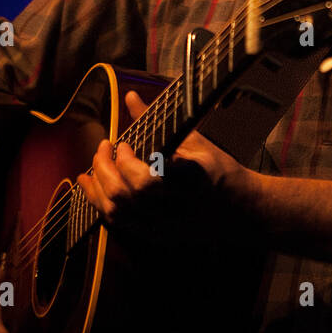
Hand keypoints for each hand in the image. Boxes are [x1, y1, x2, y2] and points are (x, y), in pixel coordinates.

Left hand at [76, 91, 248, 226]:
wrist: (240, 210)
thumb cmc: (219, 170)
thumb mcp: (194, 140)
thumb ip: (157, 121)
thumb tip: (130, 97)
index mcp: (187, 181)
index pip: (146, 178)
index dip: (126, 161)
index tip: (122, 141)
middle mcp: (173, 208)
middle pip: (125, 196)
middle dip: (104, 169)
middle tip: (103, 147)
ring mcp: (163, 226)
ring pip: (118, 213)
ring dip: (97, 188)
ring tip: (91, 168)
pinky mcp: (156, 235)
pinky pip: (120, 225)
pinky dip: (101, 205)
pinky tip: (94, 187)